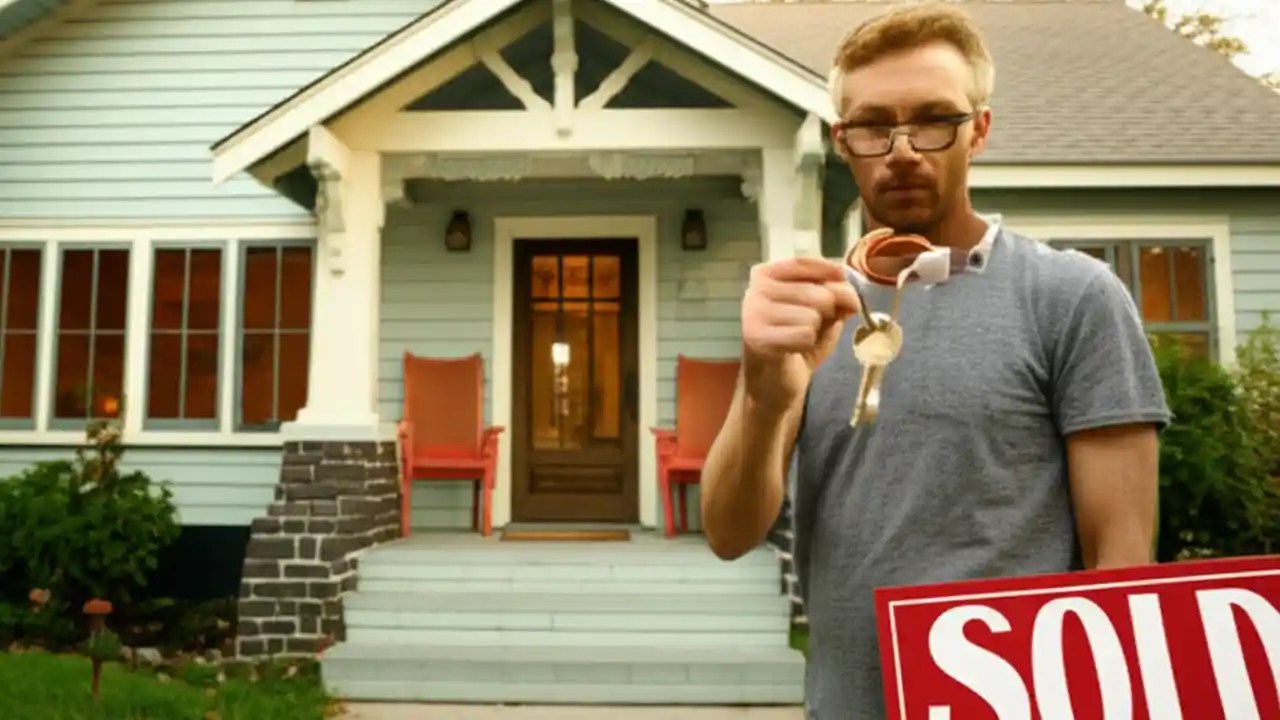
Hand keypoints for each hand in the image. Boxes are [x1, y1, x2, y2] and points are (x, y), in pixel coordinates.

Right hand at [741, 256, 859, 408]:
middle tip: (818, 325)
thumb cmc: (796, 341)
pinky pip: (804, 334)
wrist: (773, 381)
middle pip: (815, 291)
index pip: (803, 262)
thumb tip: (851, 293)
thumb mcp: (821, 312)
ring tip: (798, 338)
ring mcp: (753, 313)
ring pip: (812, 315)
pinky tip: (793, 349)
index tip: (844, 279)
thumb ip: (835, 297)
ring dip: (814, 331)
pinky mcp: (757, 337)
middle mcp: (756, 289)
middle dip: (829, 311)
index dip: (830, 270)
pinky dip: (806, 345)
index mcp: (767, 275)